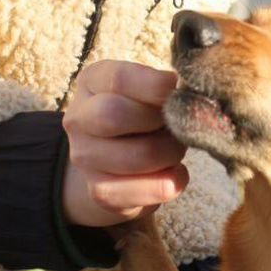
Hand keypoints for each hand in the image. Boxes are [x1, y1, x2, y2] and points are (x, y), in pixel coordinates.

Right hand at [62, 60, 188, 227]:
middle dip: (161, 121)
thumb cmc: (145, 115)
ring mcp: (84, 157)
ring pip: (138, 155)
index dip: (155, 85)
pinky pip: (139, 191)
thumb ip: (166, 91)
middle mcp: (78, 118)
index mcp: (92, 81)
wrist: (121, 163)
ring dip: (171, 153)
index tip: (178, 88)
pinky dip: (169, 184)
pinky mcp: (99, 191)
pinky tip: (175, 174)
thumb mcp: (149, 92)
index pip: (119, 78)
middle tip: (180, 124)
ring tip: (177, 149)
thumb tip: (192, 101)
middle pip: (115, 115)